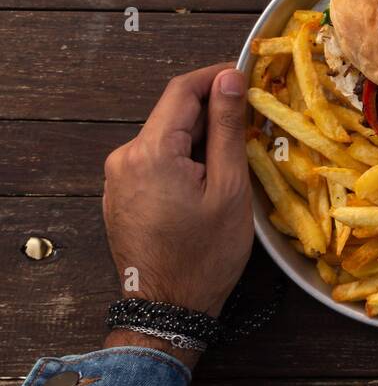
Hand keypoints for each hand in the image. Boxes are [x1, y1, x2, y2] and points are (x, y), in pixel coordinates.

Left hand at [102, 64, 253, 364]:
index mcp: (150, 151)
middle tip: (251, 123)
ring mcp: (117, 179)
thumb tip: (230, 78)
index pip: (181, 90)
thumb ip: (227, 128)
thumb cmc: (205, 254)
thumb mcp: (228, 188)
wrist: (167, 310)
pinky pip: (153, 162)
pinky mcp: (119, 196)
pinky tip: (206, 181)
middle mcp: (124, 157)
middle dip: (211, 113)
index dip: (215, 76)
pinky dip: (181, 160)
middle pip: (172, 115)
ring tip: (233, 159)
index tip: (246, 75)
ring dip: (198, 139)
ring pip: (164, 139)